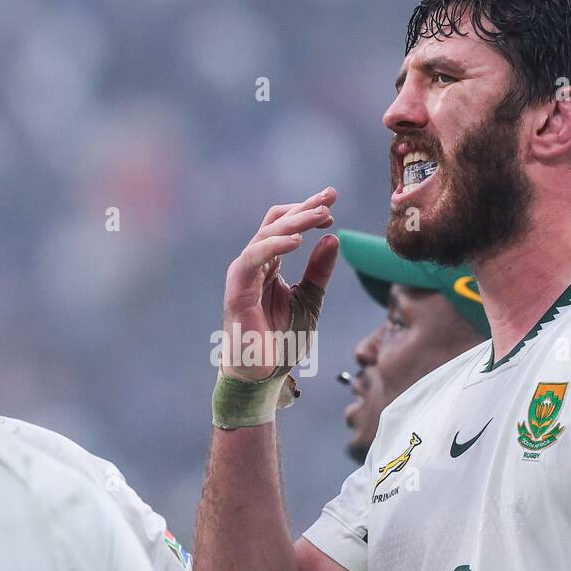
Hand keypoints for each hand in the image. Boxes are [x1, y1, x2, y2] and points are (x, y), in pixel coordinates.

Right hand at [221, 188, 339, 381]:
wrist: (262, 374)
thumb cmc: (281, 341)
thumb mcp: (310, 300)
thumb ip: (319, 271)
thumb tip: (333, 238)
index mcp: (269, 264)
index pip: (285, 227)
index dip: (307, 212)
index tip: (332, 203)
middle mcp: (254, 264)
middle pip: (275, 222)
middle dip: (305, 208)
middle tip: (330, 197)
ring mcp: (244, 274)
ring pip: (266, 234)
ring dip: (294, 223)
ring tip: (321, 216)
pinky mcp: (237, 289)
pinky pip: (253, 259)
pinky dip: (274, 247)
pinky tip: (297, 241)